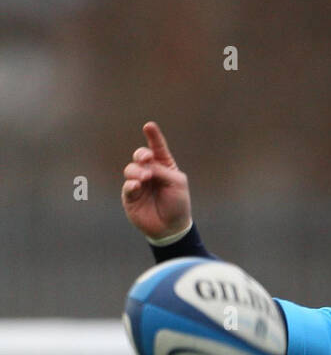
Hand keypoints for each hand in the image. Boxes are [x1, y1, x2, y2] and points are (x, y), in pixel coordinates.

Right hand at [121, 121, 192, 240]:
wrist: (171, 228)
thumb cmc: (178, 204)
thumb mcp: (176, 183)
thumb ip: (161, 170)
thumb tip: (144, 165)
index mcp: (164, 167)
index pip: (158, 148)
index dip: (153, 136)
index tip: (149, 126)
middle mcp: (150, 172)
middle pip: (140, 155)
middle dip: (142, 154)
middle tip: (146, 159)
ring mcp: (139, 183)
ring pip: (131, 169)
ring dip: (138, 171)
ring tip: (146, 178)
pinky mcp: (131, 196)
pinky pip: (128, 185)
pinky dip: (131, 184)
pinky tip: (137, 185)